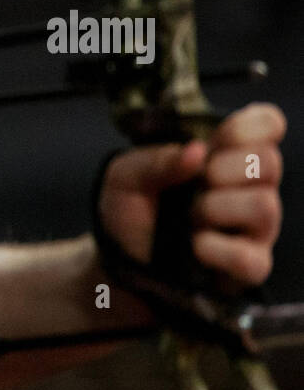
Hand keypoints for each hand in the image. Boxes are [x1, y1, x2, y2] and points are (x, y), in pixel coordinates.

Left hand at [97, 102, 285, 288]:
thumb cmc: (131, 208)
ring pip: (264, 207)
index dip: (247, 128)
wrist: (119, 258)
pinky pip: (252, 258)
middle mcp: (252, 187)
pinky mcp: (250, 265)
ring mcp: (255, 227)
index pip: (269, 124)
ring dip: (216, 210)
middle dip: (223, 171)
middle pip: (269, 163)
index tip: (214, 141)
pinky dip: (218, 251)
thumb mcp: (126, 175)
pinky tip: (195, 246)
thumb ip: (156, 159)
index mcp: (229, 154)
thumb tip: (196, 151)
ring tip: (189, 218)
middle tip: (194, 185)